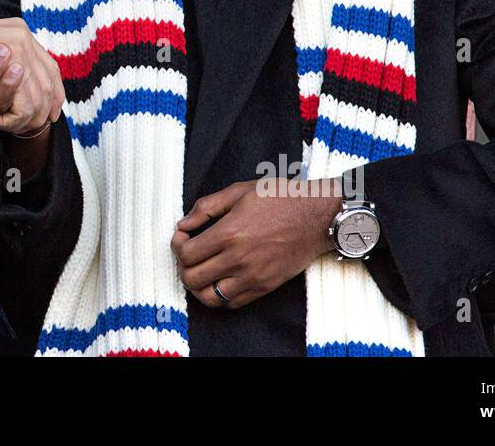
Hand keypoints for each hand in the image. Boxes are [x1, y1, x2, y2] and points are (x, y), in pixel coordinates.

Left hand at [170, 179, 340, 308]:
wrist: (317, 216)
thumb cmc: (279, 198)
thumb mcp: (239, 191)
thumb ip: (206, 207)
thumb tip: (183, 224)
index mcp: (229, 233)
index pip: (186, 254)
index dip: (177, 246)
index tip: (182, 237)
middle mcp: (238, 259)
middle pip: (192, 279)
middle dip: (182, 266)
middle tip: (188, 254)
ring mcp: (252, 276)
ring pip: (209, 298)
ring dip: (197, 286)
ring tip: (200, 270)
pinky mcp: (265, 287)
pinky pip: (232, 303)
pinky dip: (219, 295)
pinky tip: (220, 278)